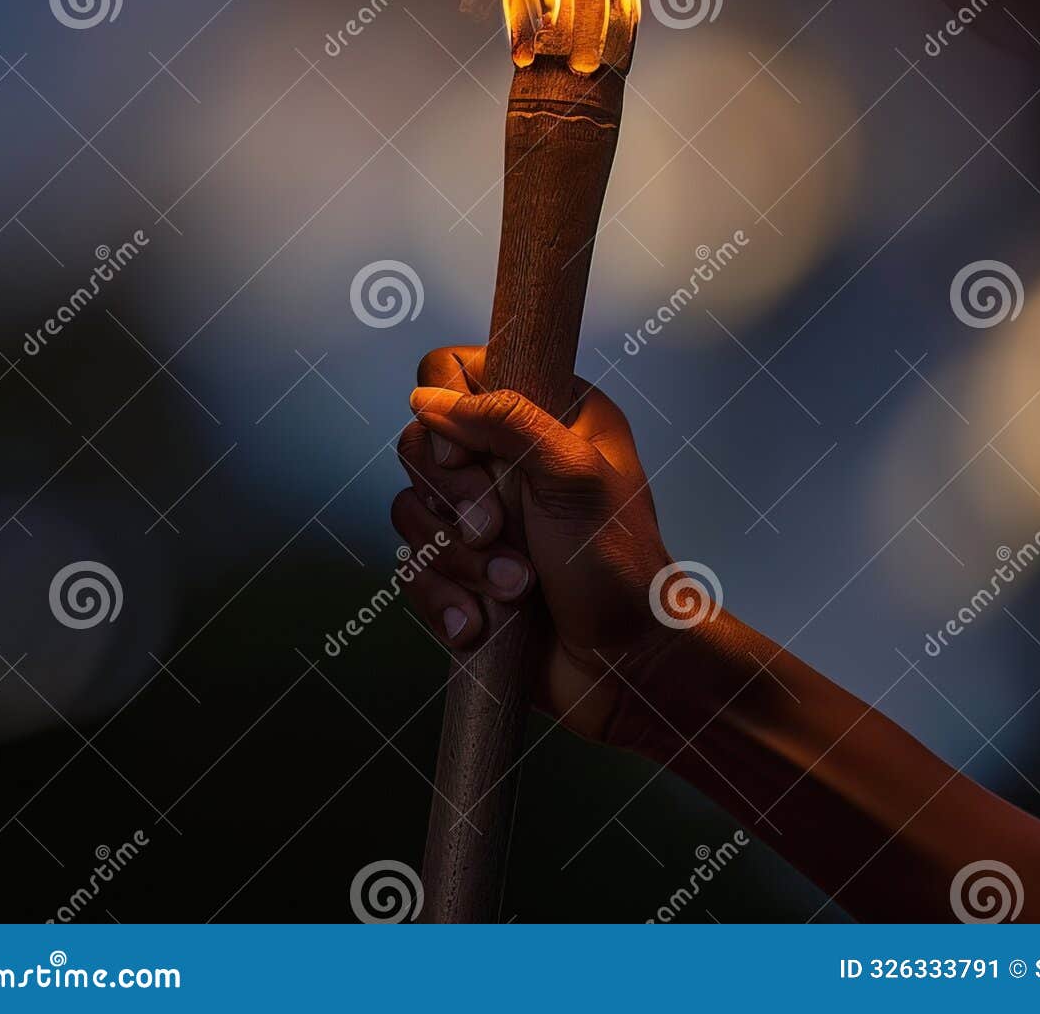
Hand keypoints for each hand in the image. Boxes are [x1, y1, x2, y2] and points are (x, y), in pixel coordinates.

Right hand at [391, 345, 673, 742]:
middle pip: (420, 444)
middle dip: (454, 502)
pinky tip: (480, 623)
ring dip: (458, 560)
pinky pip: (415, 568)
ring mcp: (484, 514)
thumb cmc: (619, 567)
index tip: (467, 458)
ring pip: (413, 510)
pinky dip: (443, 598)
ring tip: (514, 588)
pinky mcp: (465, 569)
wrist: (627, 667)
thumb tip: (427, 398)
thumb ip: (505, 422)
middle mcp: (510, 456)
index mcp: (547, 412)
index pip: (454, 371)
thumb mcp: (573, 477)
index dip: (445, 414)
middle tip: (497, 532)